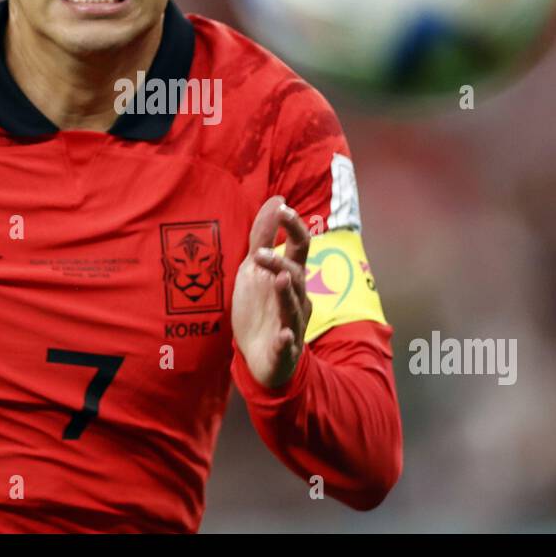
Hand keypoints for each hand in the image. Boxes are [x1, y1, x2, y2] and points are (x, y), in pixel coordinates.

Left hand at [231, 195, 311, 387]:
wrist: (257, 357)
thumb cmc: (260, 307)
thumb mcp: (255, 268)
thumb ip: (264, 236)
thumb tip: (277, 199)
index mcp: (290, 275)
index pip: (301, 247)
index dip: (295, 227)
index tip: (283, 209)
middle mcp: (296, 297)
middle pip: (297, 275)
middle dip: (282, 263)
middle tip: (259, 255)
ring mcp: (292, 324)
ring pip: (294, 307)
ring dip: (286, 293)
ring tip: (278, 279)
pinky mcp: (284, 350)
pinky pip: (288, 345)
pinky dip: (286, 340)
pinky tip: (283, 335)